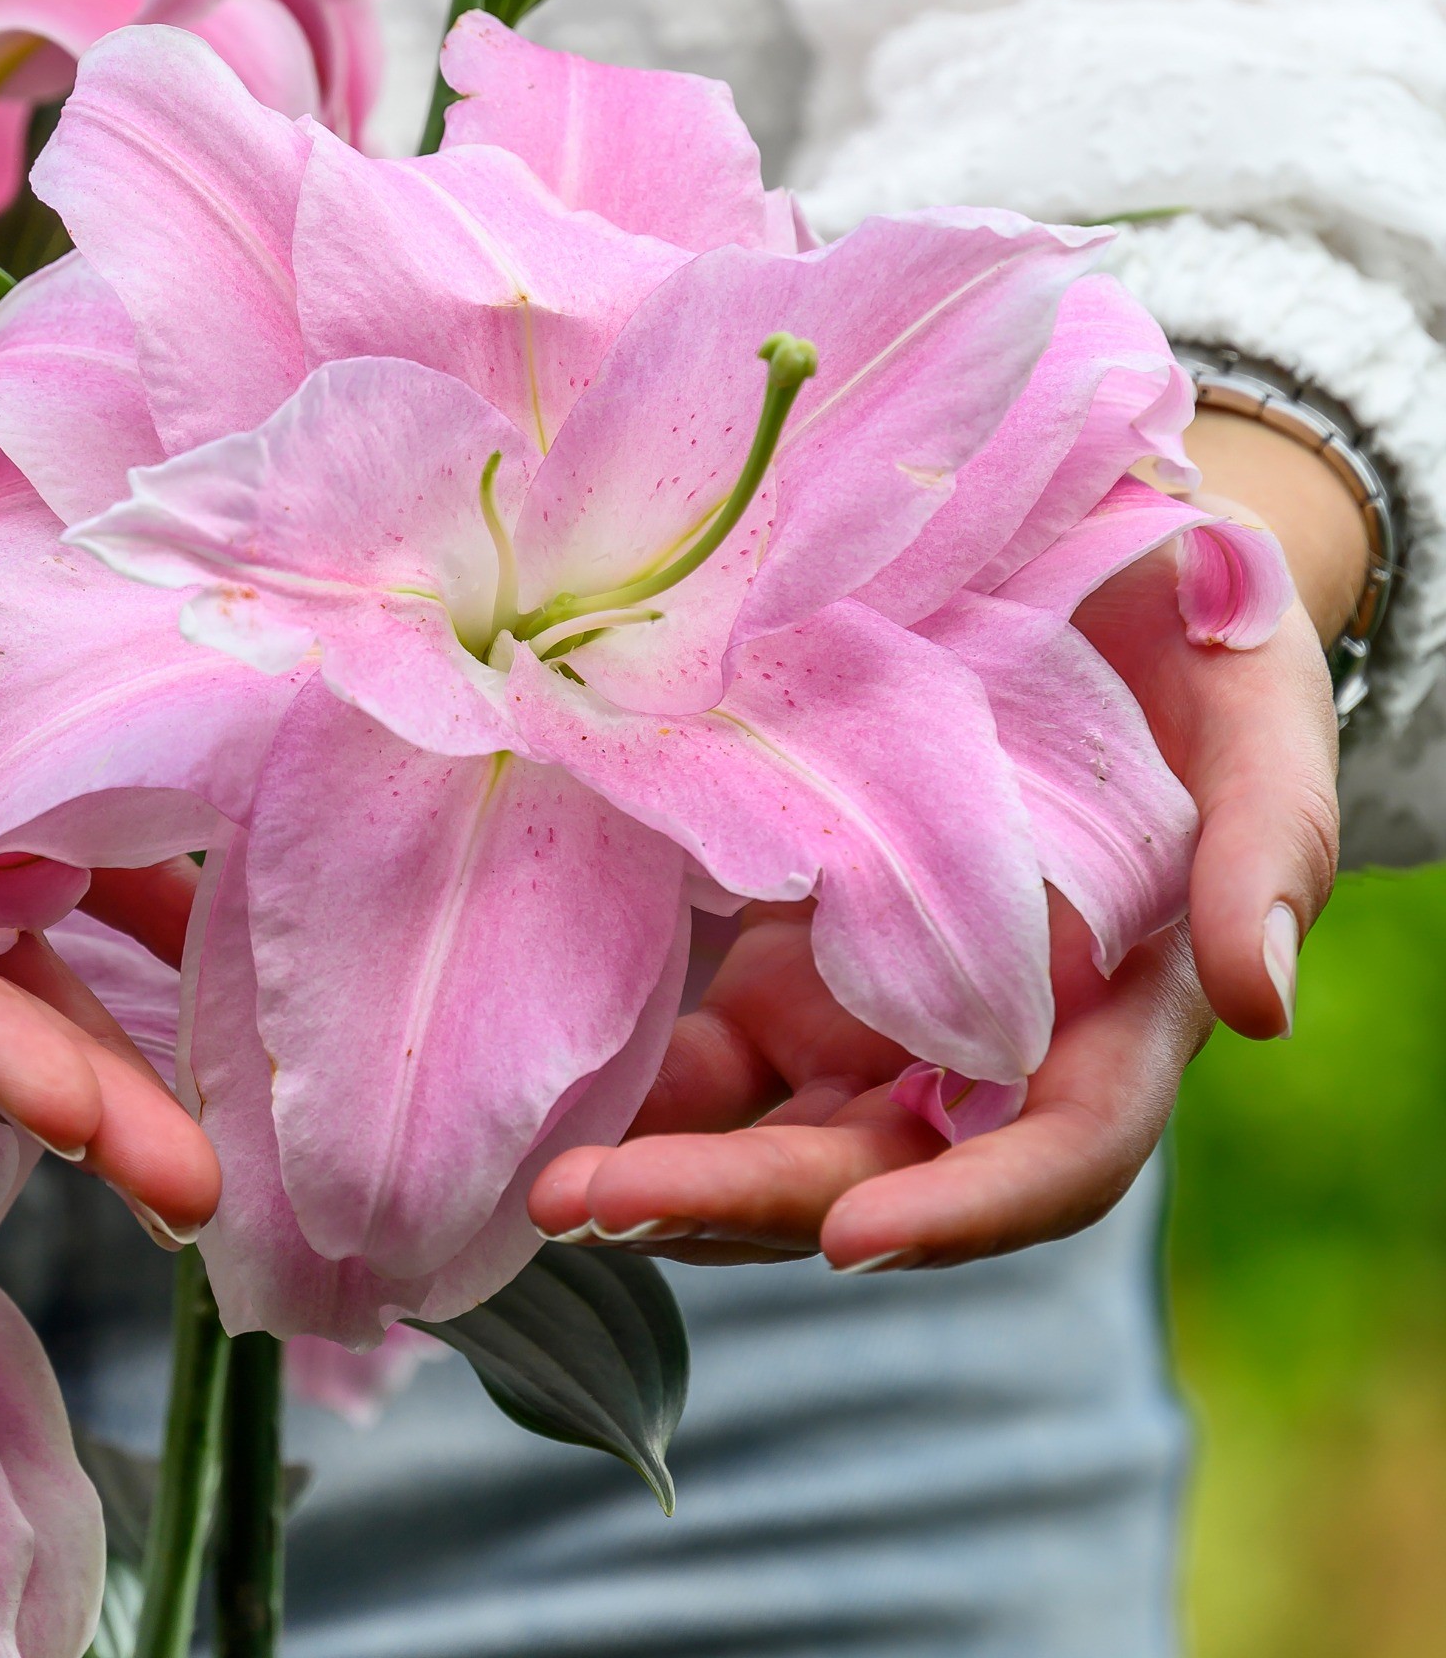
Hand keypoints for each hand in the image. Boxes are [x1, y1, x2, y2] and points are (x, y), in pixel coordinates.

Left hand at [528, 413, 1353, 1266]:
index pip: (1054, 1157)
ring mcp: (881, 1013)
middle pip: (870, 1166)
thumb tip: (1259, 1001)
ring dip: (664, 1165)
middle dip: (737, 1200)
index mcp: (1114, 1019)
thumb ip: (1271, 852)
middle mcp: (987, 1047)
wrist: (1089, 583)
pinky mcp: (799, 959)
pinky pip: (717, 1051)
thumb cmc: (1200, 650)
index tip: (849, 1233)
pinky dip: (645, 1081)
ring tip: (546, 1175)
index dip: (963, 1210)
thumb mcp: (1259, 723)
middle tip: (591, 1200)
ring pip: (774, 1129)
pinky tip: (555, 1078)